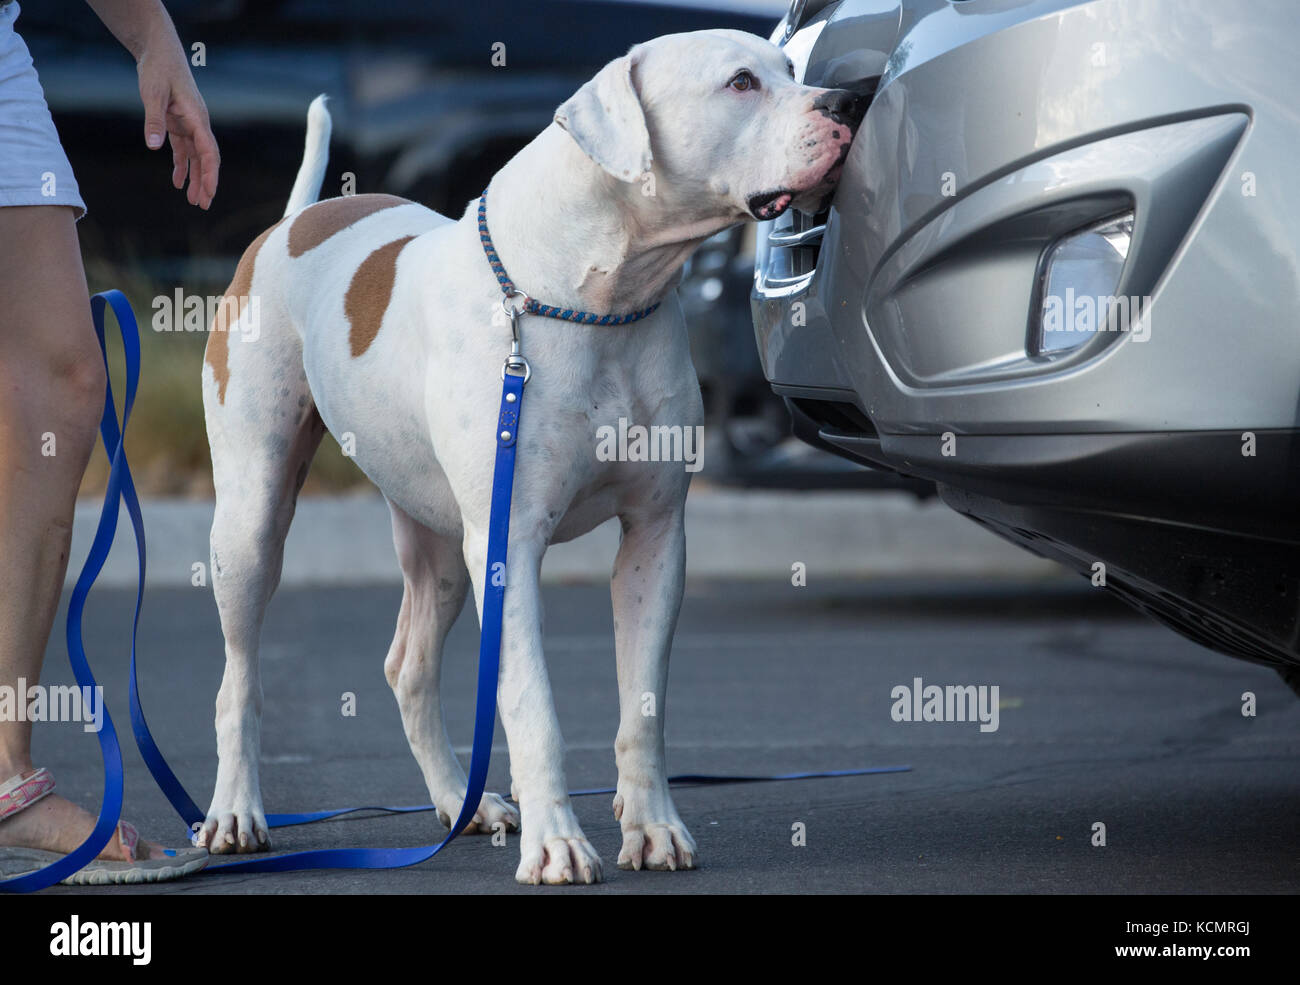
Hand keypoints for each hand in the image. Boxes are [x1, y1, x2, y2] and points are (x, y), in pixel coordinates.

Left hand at [136, 37, 218, 208]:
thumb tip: (153, 146)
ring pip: (196, 157)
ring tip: (192, 201)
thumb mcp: (153, 93)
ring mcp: (188, 124)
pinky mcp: (178, 123)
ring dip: (195, 178)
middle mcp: (197, 124)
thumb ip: (154, 120)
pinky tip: (177, 182)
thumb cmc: (158, 68)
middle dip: (206, 182)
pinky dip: (181, 166)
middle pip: (207, 159)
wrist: (158, 51)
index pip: (208, 151)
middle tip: (204, 205)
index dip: (210, 173)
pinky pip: (182, 150)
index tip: (209, 192)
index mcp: (197, 117)